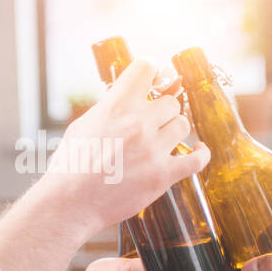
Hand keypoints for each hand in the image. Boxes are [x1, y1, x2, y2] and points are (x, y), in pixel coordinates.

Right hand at [46, 59, 209, 233]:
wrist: (71, 203)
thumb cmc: (70, 167)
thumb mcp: (83, 125)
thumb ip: (108, 110)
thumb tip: (124, 101)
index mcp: (116, 106)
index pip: (146, 67)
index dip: (151, 71)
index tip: (153, 79)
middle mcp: (137, 123)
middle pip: (171, 102)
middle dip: (163, 111)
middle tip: (154, 123)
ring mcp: (153, 149)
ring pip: (183, 125)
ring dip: (175, 131)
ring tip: (165, 140)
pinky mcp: (163, 175)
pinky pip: (196, 159)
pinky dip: (201, 154)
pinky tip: (199, 150)